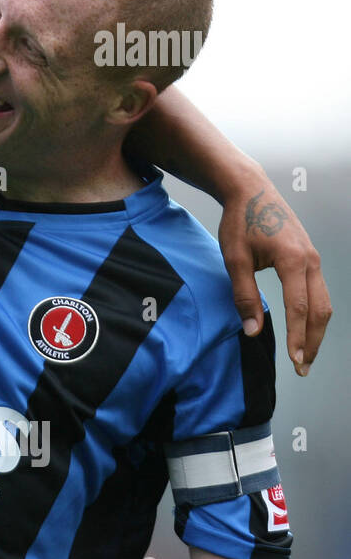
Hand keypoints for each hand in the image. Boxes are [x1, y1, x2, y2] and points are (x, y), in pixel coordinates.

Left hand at [218, 173, 331, 375]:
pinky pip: (318, 291)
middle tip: (302, 367)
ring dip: (316, 330)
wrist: (251, 191)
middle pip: (320, 310)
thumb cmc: (240, 222)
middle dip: (312, 341)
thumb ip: (244, 296)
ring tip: (304, 354)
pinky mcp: (309, 258)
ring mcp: (313, 258)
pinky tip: (304, 328)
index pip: (299, 307)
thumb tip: (252, 330)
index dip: (297, 337)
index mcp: (293, 260)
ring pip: (323, 302)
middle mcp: (310, 260)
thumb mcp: (234, 259)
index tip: (293, 361)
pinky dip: (314, 314)